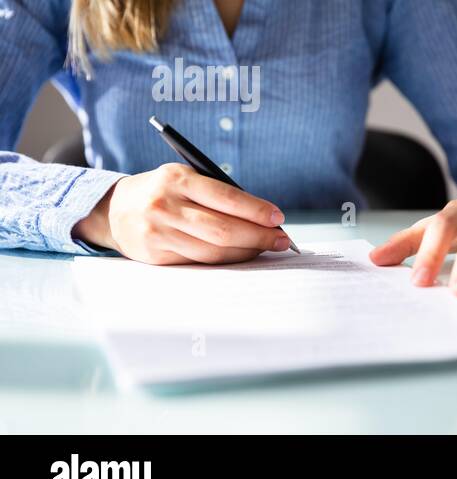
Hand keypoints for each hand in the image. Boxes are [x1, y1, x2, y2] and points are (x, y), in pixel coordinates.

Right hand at [72, 163, 290, 264]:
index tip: (278, 218)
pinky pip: (200, 262)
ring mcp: (158, 232)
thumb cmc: (163, 191)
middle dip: (259, 236)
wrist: (114, 210)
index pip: (226, 197)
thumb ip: (218, 194)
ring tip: (267, 247)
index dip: (256, 210)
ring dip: (247, 251)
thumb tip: (264, 217)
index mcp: (176, 178)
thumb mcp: (185, 178)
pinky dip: (226, 260)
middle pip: (223, 229)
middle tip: (282, 239)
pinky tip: (242, 255)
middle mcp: (164, 205)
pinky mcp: (155, 255)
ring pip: (213, 251)